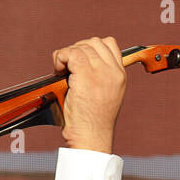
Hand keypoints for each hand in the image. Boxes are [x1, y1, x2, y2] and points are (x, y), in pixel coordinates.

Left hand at [52, 36, 126, 152]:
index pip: (109, 44)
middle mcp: (114, 72)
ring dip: (67, 55)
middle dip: (77, 50)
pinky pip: (70, 53)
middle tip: (68, 68)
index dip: (90, 48)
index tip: (80, 62)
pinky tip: (59, 71)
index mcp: (120, 76)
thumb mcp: (104, 95)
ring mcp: (101, 73)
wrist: (91, 138)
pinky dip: (60, 58)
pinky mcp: (86, 75)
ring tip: (63, 72)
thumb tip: (81, 59)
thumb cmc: (92, 123)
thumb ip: (100, 76)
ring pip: (81, 47)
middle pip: (93, 42)